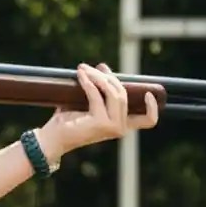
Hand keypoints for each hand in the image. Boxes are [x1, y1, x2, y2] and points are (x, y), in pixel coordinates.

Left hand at [35, 63, 160, 161]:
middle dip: (108, 77)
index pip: (147, 121)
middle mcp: (121, 128)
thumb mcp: (87, 105)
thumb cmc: (67, 121)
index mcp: (121, 126)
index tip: (148, 93)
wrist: (52, 138)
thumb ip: (99, 92)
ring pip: (113, 93)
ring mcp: (113, 127)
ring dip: (98, 77)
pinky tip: (80, 74)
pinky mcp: (101, 123)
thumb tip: (102, 68)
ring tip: (83, 69)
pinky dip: (88, 82)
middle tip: (92, 68)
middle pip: (123, 95)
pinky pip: (96, 96)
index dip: (153, 107)